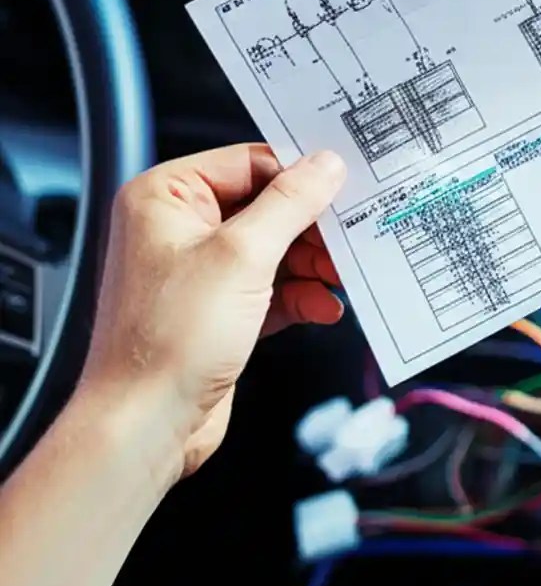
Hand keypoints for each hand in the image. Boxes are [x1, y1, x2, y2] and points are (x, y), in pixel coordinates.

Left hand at [80, 143, 347, 481]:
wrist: (147, 422)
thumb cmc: (167, 341)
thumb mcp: (243, 257)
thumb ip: (290, 204)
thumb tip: (324, 165)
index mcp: (164, 197)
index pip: (248, 163)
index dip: (299, 176)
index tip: (344, 187)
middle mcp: (177, 229)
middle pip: (267, 207)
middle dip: (311, 229)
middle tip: (349, 239)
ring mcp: (199, 272)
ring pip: (275, 250)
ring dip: (312, 265)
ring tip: (339, 278)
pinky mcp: (219, 310)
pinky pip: (271, 289)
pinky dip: (300, 296)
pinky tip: (323, 307)